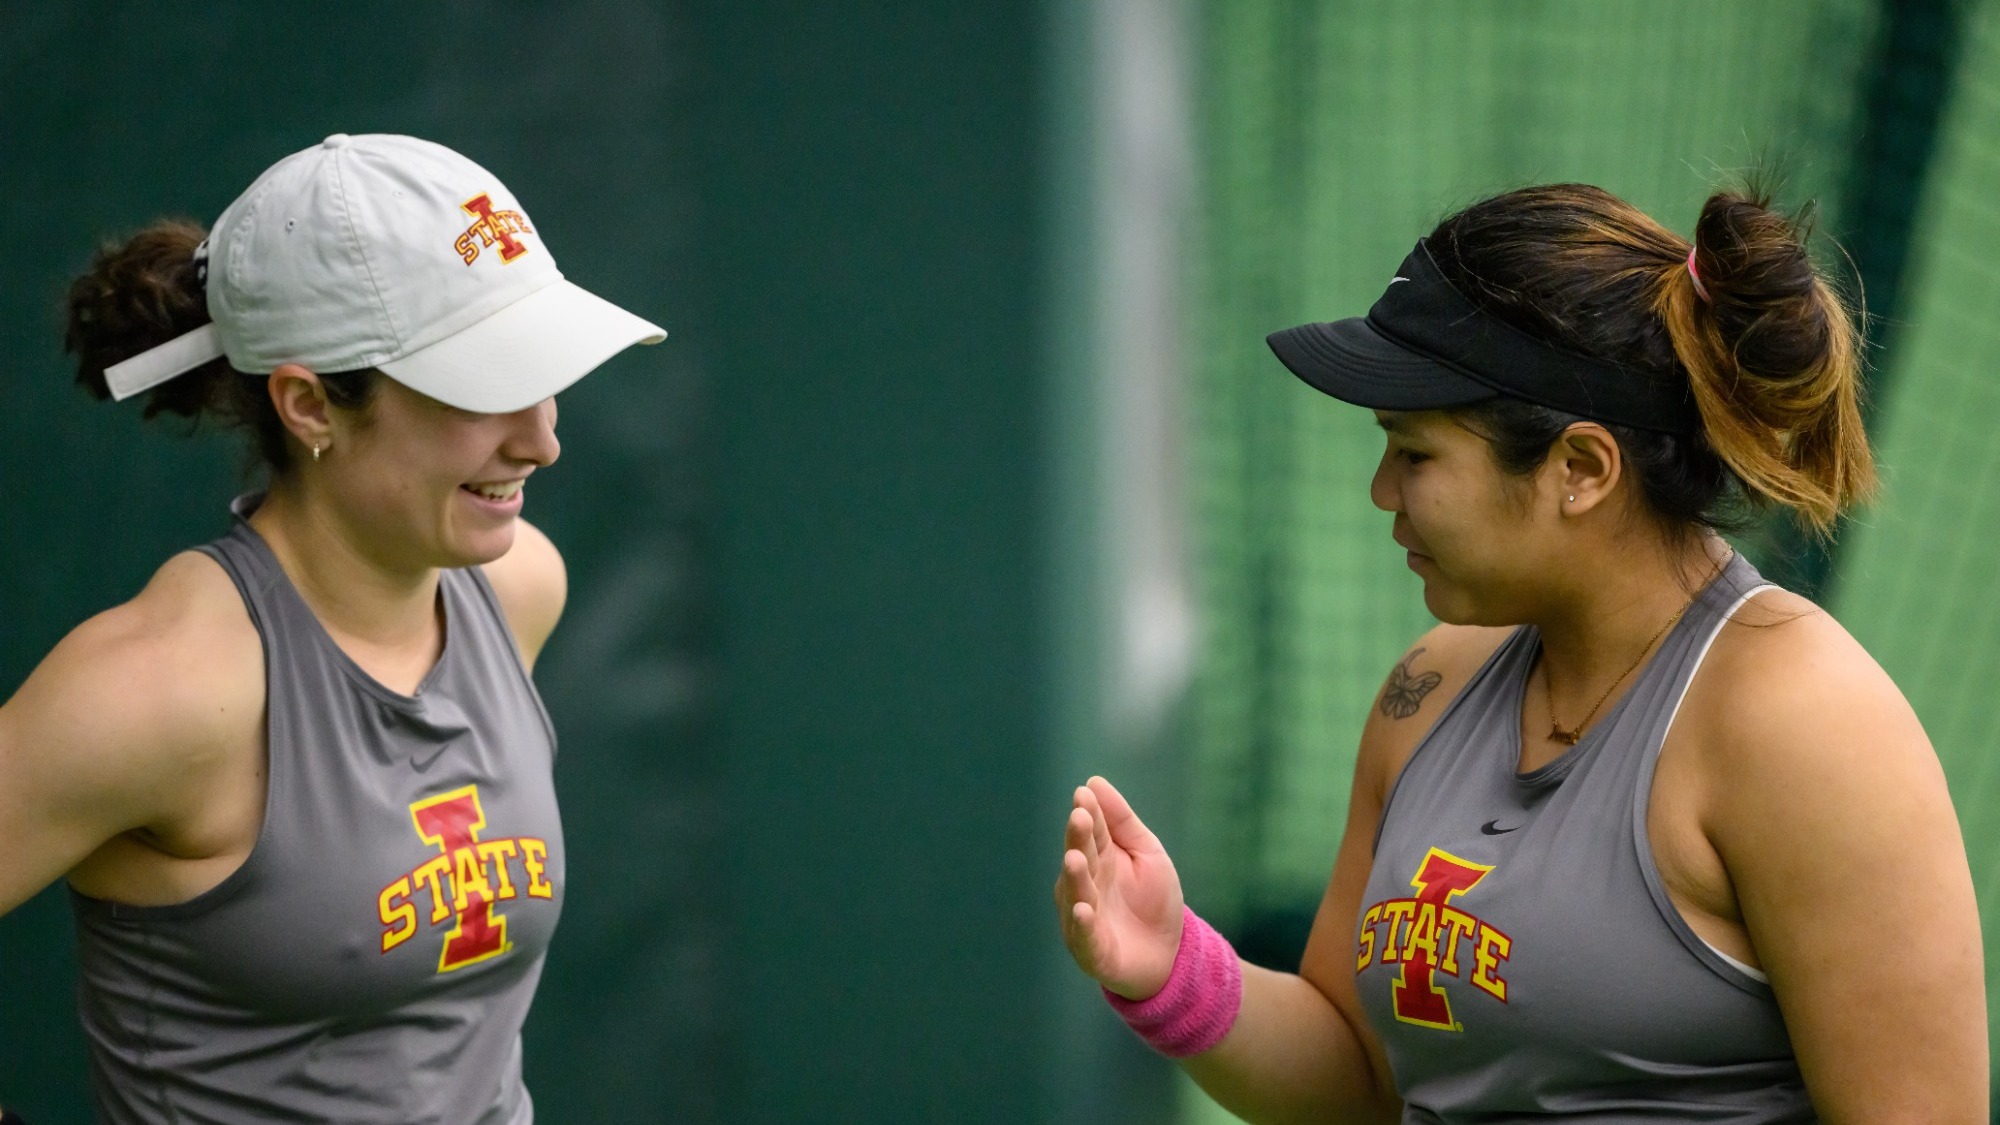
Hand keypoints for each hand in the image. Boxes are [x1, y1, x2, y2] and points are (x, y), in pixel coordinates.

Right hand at [1054, 775, 1185, 999]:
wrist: (1171, 955)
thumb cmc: (1154, 900)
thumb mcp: (1147, 853)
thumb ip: (1122, 821)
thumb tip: (1093, 782)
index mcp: (1098, 859)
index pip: (1090, 832)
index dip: (1087, 815)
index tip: (1083, 795)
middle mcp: (1085, 885)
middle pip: (1080, 858)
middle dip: (1078, 840)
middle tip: (1079, 818)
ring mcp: (1085, 917)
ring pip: (1076, 895)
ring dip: (1075, 878)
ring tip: (1075, 859)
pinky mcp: (1093, 950)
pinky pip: (1085, 935)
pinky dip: (1082, 924)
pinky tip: (1083, 909)